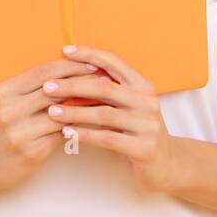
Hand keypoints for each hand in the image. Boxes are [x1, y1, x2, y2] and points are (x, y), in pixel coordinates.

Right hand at [0, 57, 94, 194]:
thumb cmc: (2, 129)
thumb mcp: (8, 102)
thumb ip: (32, 88)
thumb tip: (70, 72)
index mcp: (5, 92)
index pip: (43, 72)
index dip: (70, 66)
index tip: (91, 63)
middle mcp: (10, 110)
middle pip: (54, 90)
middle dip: (83, 82)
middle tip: (106, 79)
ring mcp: (20, 132)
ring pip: (61, 113)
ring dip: (86, 105)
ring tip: (105, 100)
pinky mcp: (32, 152)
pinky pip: (62, 134)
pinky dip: (79, 126)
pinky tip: (93, 122)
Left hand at [41, 44, 179, 194]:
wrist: (168, 165)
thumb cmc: (138, 132)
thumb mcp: (129, 106)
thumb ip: (109, 91)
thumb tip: (70, 74)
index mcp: (143, 86)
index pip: (114, 62)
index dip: (89, 54)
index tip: (65, 51)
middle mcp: (148, 102)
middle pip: (104, 87)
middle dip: (73, 85)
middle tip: (47, 86)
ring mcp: (148, 125)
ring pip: (104, 114)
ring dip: (74, 112)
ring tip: (51, 112)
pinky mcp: (144, 148)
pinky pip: (108, 139)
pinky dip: (84, 135)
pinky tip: (66, 134)